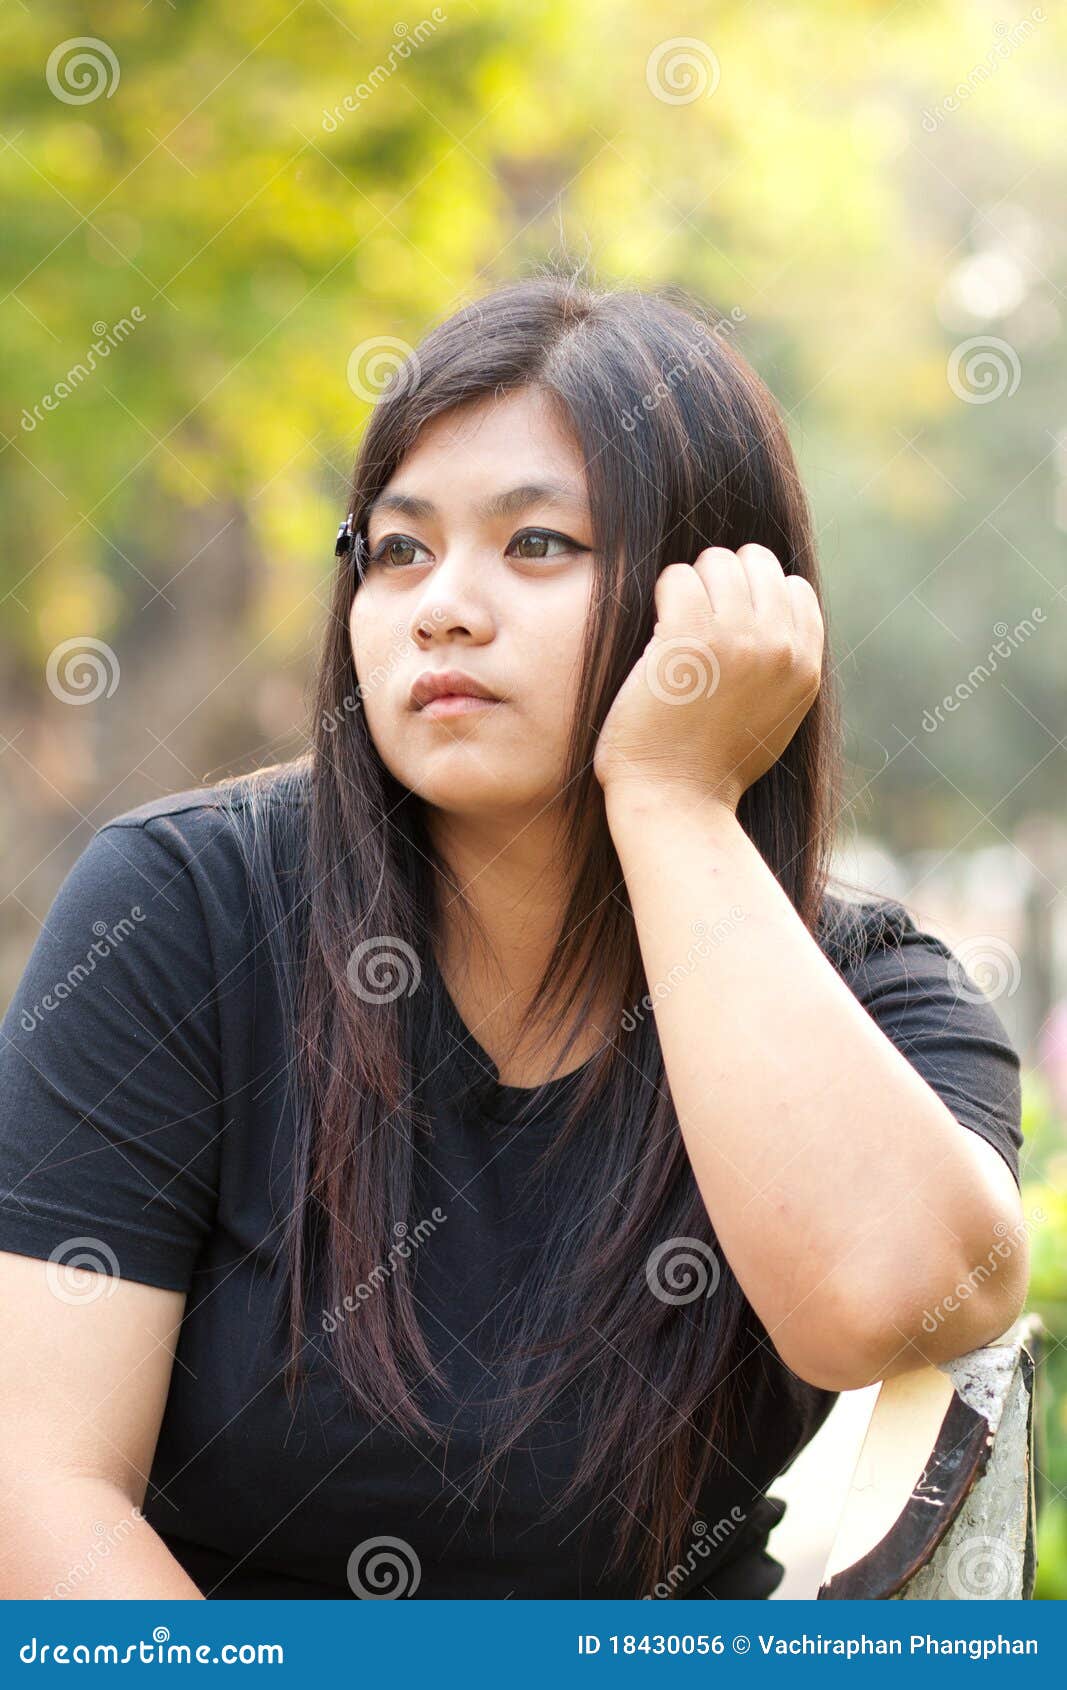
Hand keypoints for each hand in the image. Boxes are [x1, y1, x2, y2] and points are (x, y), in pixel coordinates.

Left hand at [593, 545, 823, 811]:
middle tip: (696, 620)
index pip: (794, 588)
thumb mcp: (775, 715)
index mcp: (806, 667)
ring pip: (717, 561)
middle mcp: (780, 647)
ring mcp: (737, 639)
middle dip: (722, 580)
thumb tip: (773, 617)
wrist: (677, 801)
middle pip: (757, 562)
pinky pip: (677, 577)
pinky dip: (663, 595)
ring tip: (676, 627)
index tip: (726, 623)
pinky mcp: (690, 637)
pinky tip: (657, 634)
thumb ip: (783, 665)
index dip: (755, 595)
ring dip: (691, 585)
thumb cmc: (713, 766)